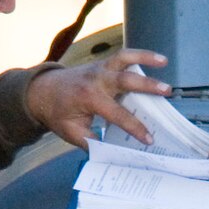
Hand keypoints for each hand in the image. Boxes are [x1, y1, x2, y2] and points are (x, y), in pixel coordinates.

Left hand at [25, 48, 170, 149]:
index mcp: (88, 98)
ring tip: (164, 61)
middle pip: (125, 80)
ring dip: (145, 58)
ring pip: (124, 58)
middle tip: (166, 91)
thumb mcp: (71, 133)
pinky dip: (139, 55)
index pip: (117, 114)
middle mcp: (96, 79)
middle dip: (146, 86)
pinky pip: (123, 57)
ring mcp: (99, 68)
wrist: (42, 91)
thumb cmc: (57, 113)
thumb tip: (114, 153)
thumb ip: (92, 142)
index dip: (134, 127)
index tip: (148, 138)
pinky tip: (156, 59)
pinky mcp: (103, 64)